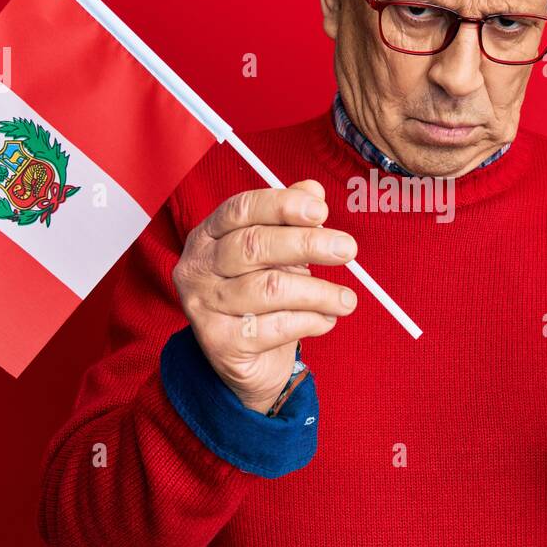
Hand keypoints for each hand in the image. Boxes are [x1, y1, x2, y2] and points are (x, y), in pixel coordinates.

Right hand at [172, 179, 357, 412]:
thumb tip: (313, 190)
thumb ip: (290, 220)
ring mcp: (204, 306)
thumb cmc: (259, 293)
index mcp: (208, 234)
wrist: (243, 356)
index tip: (322, 211)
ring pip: (269, 289)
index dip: (283, 205)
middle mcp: (198, 267)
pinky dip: (310, 322)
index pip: (242, 208)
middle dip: (307, 244)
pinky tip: (326, 320)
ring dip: (319, 293)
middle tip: (347, 249)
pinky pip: (275, 327)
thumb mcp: (274, 252)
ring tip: (346, 300)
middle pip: (254, 245)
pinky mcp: (221, 342)